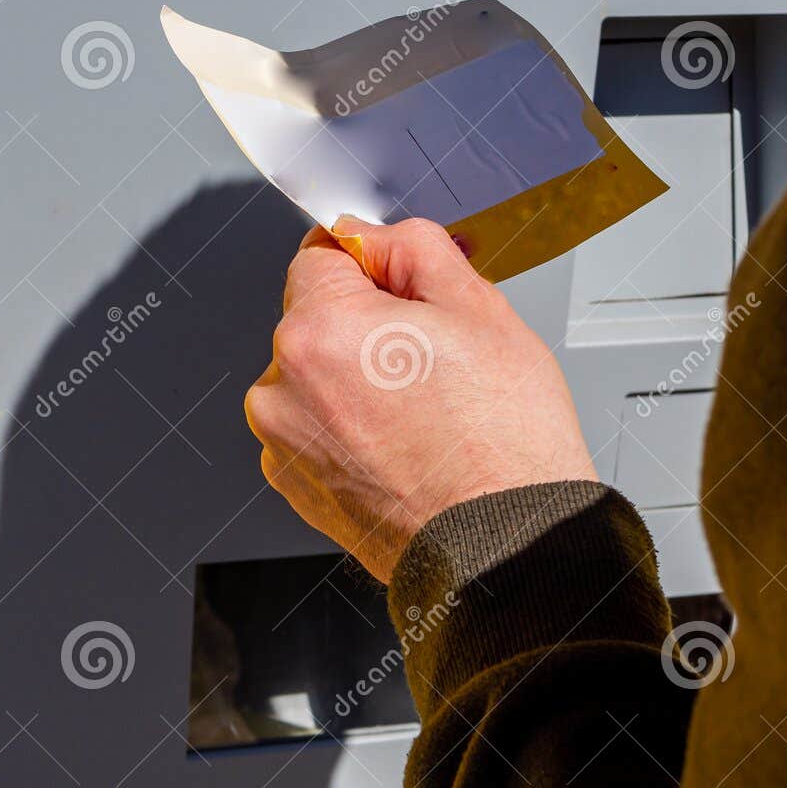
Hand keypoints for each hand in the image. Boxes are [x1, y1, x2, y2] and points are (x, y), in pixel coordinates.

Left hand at [245, 215, 597, 582]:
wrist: (505, 549)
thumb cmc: (502, 447)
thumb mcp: (479, 308)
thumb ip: (413, 249)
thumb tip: (374, 237)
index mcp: (316, 332)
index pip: (319, 254)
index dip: (371, 264)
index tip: (402, 287)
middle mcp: (282, 390)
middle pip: (316, 320)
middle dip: (366, 327)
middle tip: (435, 363)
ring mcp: (284, 447)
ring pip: (316, 380)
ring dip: (356, 382)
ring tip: (425, 416)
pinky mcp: (296, 488)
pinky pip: (317, 432)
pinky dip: (352, 431)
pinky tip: (406, 449)